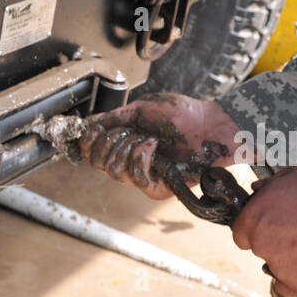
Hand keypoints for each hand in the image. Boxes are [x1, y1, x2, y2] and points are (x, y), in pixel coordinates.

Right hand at [78, 92, 238, 198]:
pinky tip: (154, 145)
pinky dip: (141, 156)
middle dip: (110, 141)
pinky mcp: (157, 188)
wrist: (208, 124)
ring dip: (127, 147)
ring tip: (148, 137)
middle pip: (99, 163)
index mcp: (124, 144)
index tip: (94, 130)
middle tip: (129, 130)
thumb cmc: (180, 114)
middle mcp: (129, 162)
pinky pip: (136, 177)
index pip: (92, 152)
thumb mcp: (139, 109)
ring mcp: (143, 176)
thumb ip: (113, 118)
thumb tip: (87, 124)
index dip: (88, 142)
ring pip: (114, 170)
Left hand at [231, 167, 296, 296]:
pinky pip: (289, 284)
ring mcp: (277, 267)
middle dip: (274, 240)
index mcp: (254, 218)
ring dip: (289, 258)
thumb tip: (257, 188)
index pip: (240, 230)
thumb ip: (272, 182)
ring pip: (276, 265)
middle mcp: (260, 244)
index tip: (271, 223)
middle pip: (259, 246)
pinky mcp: (296, 286)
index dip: (255, 226)